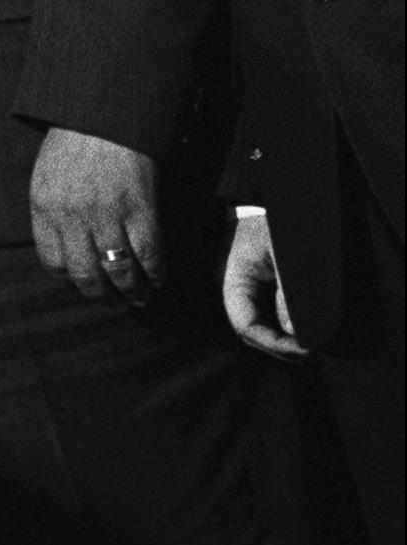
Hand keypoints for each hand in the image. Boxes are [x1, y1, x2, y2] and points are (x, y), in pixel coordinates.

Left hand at [30, 127, 161, 302]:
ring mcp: (106, 215)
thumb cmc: (76, 142)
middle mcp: (72, 217)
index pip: (53, 261)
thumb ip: (54, 211)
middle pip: (85, 275)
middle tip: (113, 300)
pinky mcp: (139, 210)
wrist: (107, 114)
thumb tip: (69, 247)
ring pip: (120, 272)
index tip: (84, 280)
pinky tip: (158, 280)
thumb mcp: (49, 176)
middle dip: (101, 295)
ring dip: (132, 293)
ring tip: (139, 297)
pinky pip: (148, 256)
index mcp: (44, 208)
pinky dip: (155, 275)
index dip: (70, 277)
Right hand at [221, 211, 305, 359]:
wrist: (271, 192)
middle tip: (313, 352)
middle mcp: (233, 284)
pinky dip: (284, 324)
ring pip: (259, 321)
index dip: (275, 344)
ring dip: (283, 337)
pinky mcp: (259, 279)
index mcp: (232, 279)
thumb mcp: (286, 254)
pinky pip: (266, 310)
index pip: (245, 325)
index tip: (307, 350)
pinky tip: (303, 327)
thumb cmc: (275, 217)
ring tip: (311, 343)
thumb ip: (289, 295)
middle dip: (280, 346)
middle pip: (251, 329)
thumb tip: (295, 333)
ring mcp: (245, 283)